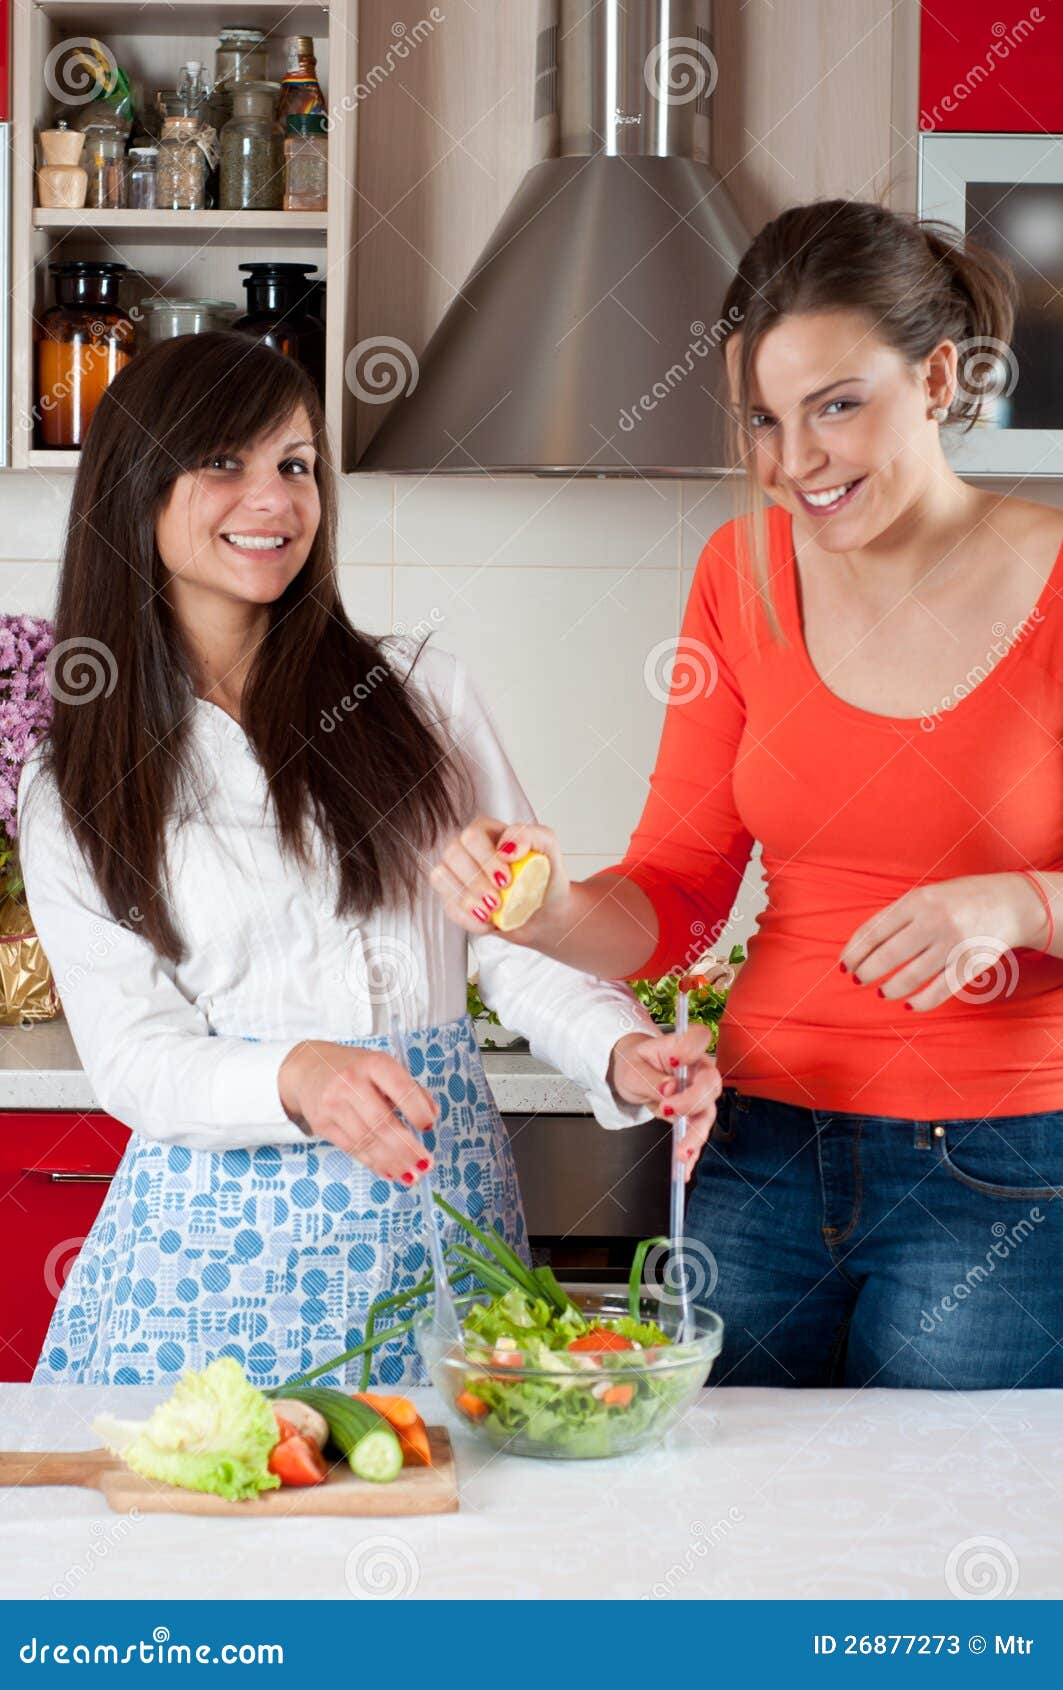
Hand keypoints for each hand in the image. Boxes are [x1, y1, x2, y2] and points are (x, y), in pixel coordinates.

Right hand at [277, 1042, 437, 1183]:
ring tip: (411, 1174)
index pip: (400, 1088)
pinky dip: (374, 1163)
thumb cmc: (354, 1069)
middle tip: (425, 1164)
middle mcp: (351, 1082)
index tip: (428, 1126)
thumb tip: (432, 1114)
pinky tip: (390, 1170)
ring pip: (367, 1140)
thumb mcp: (382, 1067)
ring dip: (392, 1162)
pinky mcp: (322, 1124)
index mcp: (373, 1063)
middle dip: (407, 1148)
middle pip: (382, 1122)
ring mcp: (333, 1104)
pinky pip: (352, 1148)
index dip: (417, 1110)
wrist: (308, 1068)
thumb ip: (409, 1088)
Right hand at [429, 814, 570, 939]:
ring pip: (441, 877)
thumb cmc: (544, 876)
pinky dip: (468, 919)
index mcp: (486, 830)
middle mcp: (466, 848)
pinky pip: (448, 906)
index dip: (487, 860)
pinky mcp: (453, 898)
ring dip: (467, 899)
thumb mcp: (548, 847)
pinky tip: (488, 922)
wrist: (545, 911)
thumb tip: (506, 849)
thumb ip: (531, 835)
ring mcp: (456, 873)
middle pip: (453, 855)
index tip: (507, 880)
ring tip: (493, 911)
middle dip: (476, 883)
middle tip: (499, 900)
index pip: (472, 836)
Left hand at [608, 1026, 722, 1181]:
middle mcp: (697, 1070)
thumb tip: (668, 1088)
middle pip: (709, 1083)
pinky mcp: (694, 1114)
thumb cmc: (634, 1063)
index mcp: (682, 1048)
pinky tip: (684, 1169)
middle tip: (668, 1110)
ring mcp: (698, 1092)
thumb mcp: (633, 1068)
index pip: (700, 1038)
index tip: (676, 1061)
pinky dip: (691, 1152)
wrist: (632, 1074)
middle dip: (692, 1101)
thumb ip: (650, 1077)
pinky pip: (697, 1132)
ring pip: (707, 1113)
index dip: (693, 1048)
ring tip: (682, 1153)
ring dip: (696, 1135)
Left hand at [839, 872, 1048, 1011]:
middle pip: (888, 956)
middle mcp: (934, 921)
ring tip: (882, 992)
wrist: (1008, 902)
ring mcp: (954, 944)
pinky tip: (909, 1004)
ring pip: (911, 977)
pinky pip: (939, 991)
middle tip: (858, 980)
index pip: (874, 931)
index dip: (854, 952)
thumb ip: (894, 917)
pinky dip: (920, 1002)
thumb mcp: (924, 896)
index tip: (844, 965)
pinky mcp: (971, 965)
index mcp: (917, 901)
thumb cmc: (956, 900)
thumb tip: (858, 948)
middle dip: (866, 973)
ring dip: (890, 989)